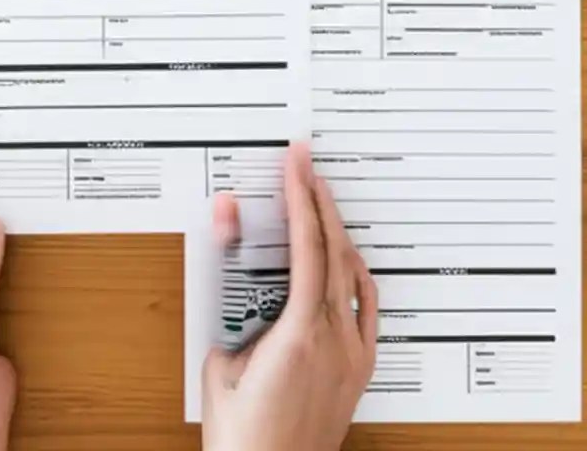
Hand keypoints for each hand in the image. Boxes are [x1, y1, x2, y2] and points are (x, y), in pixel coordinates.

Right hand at [202, 144, 377, 450]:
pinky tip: (349, 258)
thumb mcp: (219, 357)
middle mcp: (335, 339)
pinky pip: (367, 307)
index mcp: (299, 334)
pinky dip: (357, 274)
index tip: (296, 163)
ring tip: (320, 201)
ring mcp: (353, 354)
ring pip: (352, 274)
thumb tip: (228, 229)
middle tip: (306, 165)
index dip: (300, 196)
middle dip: (319, 201)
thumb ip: (225, 288)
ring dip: (336, 233)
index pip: (305, 246)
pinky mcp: (360, 368)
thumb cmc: (241, 434)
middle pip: (333, 250)